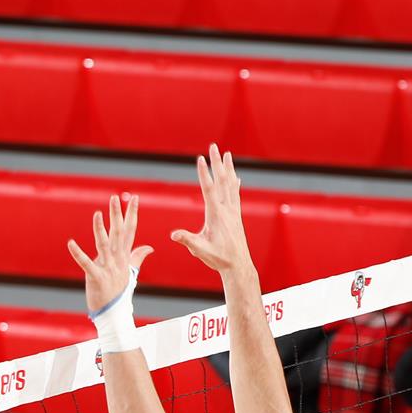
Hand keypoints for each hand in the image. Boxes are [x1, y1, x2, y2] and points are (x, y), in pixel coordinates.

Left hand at [66, 191, 152, 315]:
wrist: (114, 313)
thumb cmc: (119, 291)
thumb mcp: (130, 272)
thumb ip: (137, 257)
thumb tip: (149, 247)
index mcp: (124, 257)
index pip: (130, 231)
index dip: (131, 214)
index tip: (134, 198)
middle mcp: (118, 260)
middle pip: (118, 234)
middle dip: (117, 215)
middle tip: (114, 197)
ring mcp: (108, 269)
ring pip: (104, 245)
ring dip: (100, 229)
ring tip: (97, 214)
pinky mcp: (96, 278)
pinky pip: (86, 264)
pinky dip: (78, 254)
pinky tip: (70, 243)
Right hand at [170, 145, 252, 278]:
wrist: (237, 265)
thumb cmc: (218, 258)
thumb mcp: (200, 250)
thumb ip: (187, 240)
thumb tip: (174, 235)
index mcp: (216, 215)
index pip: (209, 189)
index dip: (205, 173)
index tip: (201, 158)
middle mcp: (227, 209)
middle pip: (222, 181)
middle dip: (217, 163)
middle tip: (214, 147)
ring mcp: (233, 212)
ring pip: (230, 184)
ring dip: (227, 168)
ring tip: (227, 154)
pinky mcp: (236, 216)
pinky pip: (235, 194)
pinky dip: (234, 183)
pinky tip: (236, 177)